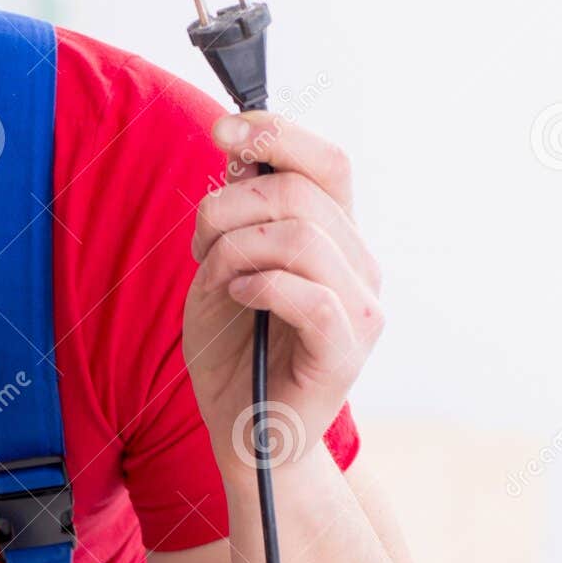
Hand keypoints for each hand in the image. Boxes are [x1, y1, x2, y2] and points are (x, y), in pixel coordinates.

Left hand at [185, 111, 382, 470]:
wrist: (242, 430)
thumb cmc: (233, 350)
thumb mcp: (221, 266)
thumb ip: (237, 214)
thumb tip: (238, 152)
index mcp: (334, 238)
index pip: (327, 162)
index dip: (276, 133)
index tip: (222, 131)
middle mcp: (358, 266)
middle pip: (301, 192)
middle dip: (229, 208)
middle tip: (201, 246)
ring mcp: (360, 309)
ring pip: (300, 237)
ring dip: (235, 249)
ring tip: (219, 281)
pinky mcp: (345, 351)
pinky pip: (308, 294)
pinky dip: (258, 285)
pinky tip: (237, 298)